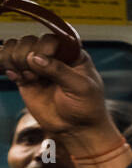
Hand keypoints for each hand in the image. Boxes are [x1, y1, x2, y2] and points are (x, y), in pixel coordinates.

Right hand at [0, 33, 114, 146]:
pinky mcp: (25, 78)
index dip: (44, 47)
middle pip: (29, 41)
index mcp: (72, 54)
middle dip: (26, 56)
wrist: (77, 129)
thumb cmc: (87, 107)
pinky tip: (16, 77)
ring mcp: (38, 67)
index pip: (52, 38)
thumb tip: (35, 57)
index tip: (44, 60)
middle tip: (35, 75)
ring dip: (15, 60)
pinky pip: (8, 63)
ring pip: (16, 49)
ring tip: (27, 77)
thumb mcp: (81, 87)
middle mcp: (54, 57)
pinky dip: (6, 67)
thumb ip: (59, 71)